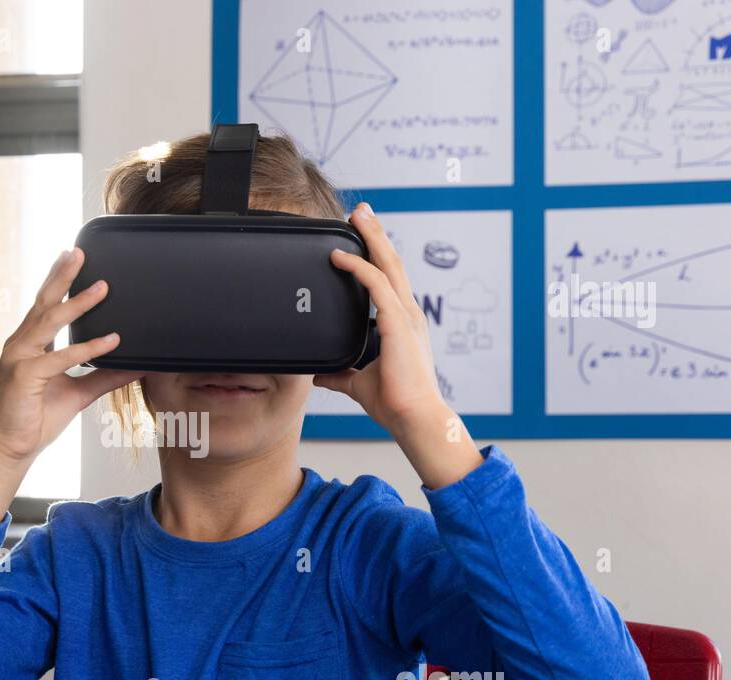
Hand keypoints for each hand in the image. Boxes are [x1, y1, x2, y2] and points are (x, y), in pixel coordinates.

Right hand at [0, 248, 139, 520]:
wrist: (13, 449)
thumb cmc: (36, 419)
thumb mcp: (79, 393)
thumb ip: (105, 376)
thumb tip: (135, 364)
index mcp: (30, 345)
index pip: (45, 306)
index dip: (59, 282)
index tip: (74, 259)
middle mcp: (21, 345)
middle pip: (43, 303)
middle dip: (62, 276)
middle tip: (79, 252)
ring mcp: (20, 358)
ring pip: (51, 323)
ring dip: (78, 304)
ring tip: (102, 287)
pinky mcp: (25, 376)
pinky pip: (60, 357)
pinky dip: (87, 347)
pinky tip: (110, 340)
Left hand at [315, 203, 482, 488]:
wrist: (412, 416)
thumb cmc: (394, 401)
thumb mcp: (358, 381)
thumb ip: (339, 373)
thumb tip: (318, 373)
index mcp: (401, 323)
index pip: (388, 279)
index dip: (376, 254)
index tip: (361, 236)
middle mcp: (406, 313)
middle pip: (391, 261)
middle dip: (376, 233)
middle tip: (361, 211)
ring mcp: (405, 315)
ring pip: (387, 264)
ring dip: (371, 237)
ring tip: (356, 215)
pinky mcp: (398, 323)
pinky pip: (376, 285)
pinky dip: (357, 267)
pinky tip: (339, 257)